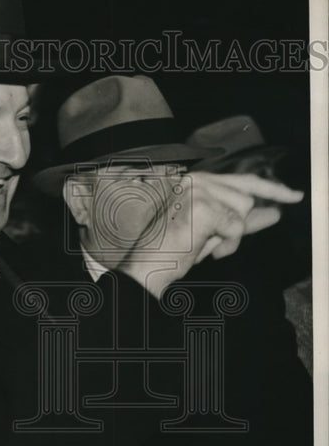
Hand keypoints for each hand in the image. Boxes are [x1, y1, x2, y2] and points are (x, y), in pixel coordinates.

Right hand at [116, 171, 302, 297]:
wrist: (149, 266)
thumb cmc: (176, 251)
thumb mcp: (215, 231)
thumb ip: (243, 219)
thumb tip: (275, 212)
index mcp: (197, 181)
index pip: (243, 181)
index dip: (272, 188)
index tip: (295, 196)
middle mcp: (197, 179)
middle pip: (246, 197)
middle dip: (238, 225)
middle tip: (211, 243)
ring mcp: (200, 190)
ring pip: (243, 210)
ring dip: (230, 236)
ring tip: (204, 246)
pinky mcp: (204, 206)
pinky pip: (236, 227)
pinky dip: (227, 245)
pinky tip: (206, 251)